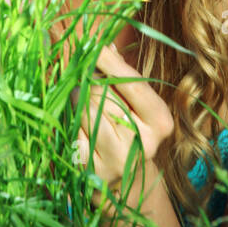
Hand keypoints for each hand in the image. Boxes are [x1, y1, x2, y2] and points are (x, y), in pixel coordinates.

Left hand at [71, 42, 174, 200]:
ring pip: (82, 109)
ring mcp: (114, 159)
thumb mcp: (135, 105)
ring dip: (75, 101)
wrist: (126, 185)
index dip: (110, 62)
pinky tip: (77, 129)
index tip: (93, 42)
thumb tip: (104, 45)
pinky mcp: (87, 170)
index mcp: (159, 121)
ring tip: (83, 109)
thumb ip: (122, 77)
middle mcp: (142, 142)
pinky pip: (69, 128)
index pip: (131, 83)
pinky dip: (68, 122)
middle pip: (100, 93)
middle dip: (87, 82)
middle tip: (83, 82)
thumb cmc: (129, 132)